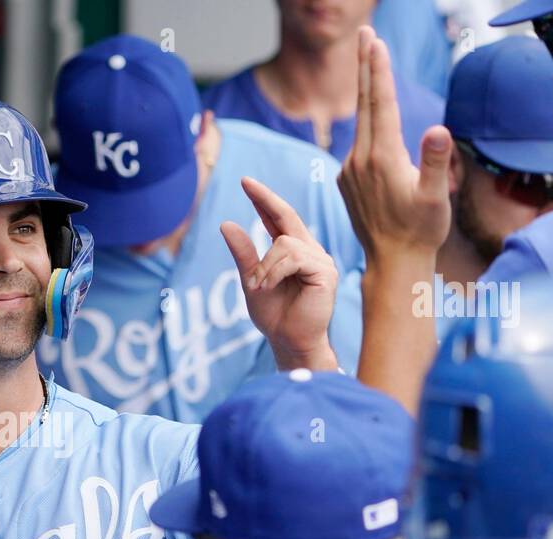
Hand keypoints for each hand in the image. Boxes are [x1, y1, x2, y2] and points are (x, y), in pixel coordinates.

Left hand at [222, 177, 338, 370]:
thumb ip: (243, 254)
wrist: (288, 341)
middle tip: (245, 183)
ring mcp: (320, 260)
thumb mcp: (251, 280)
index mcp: (293, 252)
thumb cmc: (274, 316)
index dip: (264, 199)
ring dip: (265, 265)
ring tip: (258, 286)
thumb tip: (226, 223)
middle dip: (265, 200)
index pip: (279, 218)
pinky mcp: (325, 273)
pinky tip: (268, 286)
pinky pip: (295, 258)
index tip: (246, 182)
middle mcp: (310, 251)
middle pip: (286, 217)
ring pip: (285, 243)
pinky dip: (275, 271)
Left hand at [337, 27, 451, 262]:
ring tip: (369, 63)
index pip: (380, 103)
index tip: (375, 42)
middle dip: (366, 67)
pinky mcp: (347, 180)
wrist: (393, 262)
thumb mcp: (436, 198)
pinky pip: (359, 145)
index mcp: (382, 157)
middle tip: (365, 34)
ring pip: (360, 123)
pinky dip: (365, 125)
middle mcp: (360, 160)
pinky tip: (373, 118)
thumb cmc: (421, 231)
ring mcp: (351, 170)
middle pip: (364, 104)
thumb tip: (438, 129)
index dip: (378, 69)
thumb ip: (436, 162)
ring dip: (365, 93)